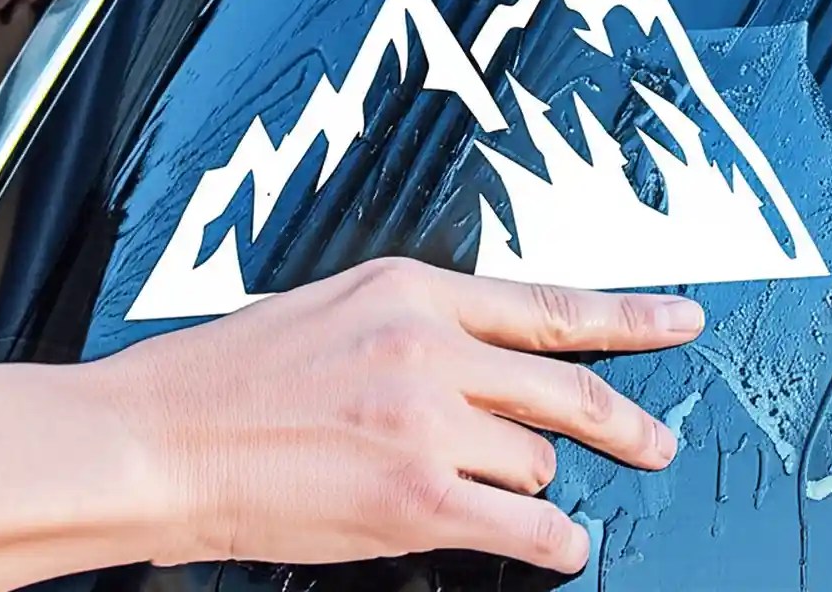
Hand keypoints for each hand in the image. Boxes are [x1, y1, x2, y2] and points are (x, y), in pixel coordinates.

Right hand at [105, 258, 704, 573]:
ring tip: (489, 486)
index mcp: (406, 291)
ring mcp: (427, 423)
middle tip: (656, 440)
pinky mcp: (417, 498)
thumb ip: (415, 327)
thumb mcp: (328, 311)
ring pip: (537, 459)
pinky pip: (527, 522)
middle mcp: (428, 348)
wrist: (152, 439)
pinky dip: (550, 537)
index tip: (678, 319)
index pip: (545, 304)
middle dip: (624, 419)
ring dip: (526, 478)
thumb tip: (484, 363)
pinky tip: (551, 540)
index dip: (627, 315)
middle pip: (568, 386)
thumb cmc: (222, 378)